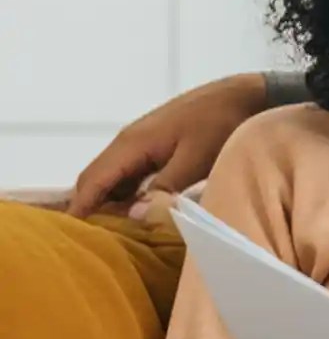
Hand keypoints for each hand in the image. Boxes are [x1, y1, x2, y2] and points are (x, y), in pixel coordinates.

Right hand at [67, 73, 269, 217]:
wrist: (246, 96)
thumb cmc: (221, 124)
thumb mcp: (196, 160)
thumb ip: (164, 187)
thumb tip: (132, 215)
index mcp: (132, 143)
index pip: (94, 180)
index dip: (81, 208)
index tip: (72, 237)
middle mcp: (130, 140)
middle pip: (98, 179)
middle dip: (91, 208)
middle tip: (92, 243)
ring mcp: (144, 142)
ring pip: (115, 177)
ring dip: (110, 202)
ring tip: (112, 235)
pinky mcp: (159, 145)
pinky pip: (133, 173)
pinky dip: (127, 192)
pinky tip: (137, 213)